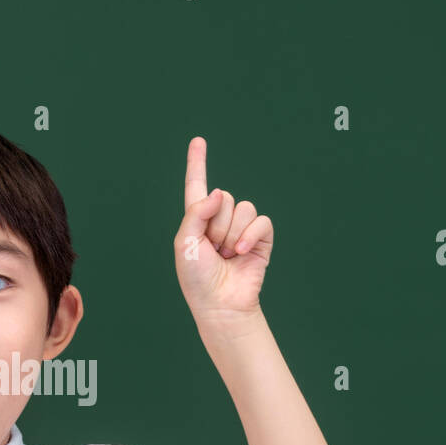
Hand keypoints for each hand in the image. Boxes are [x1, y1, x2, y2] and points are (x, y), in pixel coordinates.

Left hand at [173, 136, 273, 329]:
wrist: (220, 304)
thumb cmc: (197, 277)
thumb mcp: (184, 242)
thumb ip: (196, 211)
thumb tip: (220, 192)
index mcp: (197, 220)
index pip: (197, 186)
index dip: (197, 163)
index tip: (198, 140)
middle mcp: (220, 220)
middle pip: (225, 197)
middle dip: (216, 225)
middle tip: (212, 250)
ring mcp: (242, 229)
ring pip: (243, 208)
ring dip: (231, 234)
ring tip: (226, 255)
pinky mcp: (261, 239)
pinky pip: (260, 221)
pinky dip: (250, 236)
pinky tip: (240, 254)